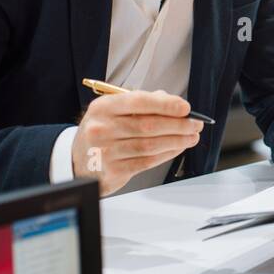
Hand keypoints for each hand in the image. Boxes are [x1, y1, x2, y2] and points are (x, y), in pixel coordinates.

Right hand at [71, 89, 204, 195]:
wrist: (77, 161)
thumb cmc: (102, 131)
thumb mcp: (114, 111)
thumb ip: (142, 103)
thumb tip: (173, 102)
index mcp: (103, 107)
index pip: (139, 102)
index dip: (165, 104)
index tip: (185, 108)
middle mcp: (101, 128)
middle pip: (148, 125)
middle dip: (178, 125)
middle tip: (195, 124)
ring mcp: (105, 152)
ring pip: (150, 146)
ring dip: (176, 141)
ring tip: (191, 137)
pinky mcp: (113, 171)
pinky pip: (147, 162)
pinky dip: (166, 154)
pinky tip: (177, 148)